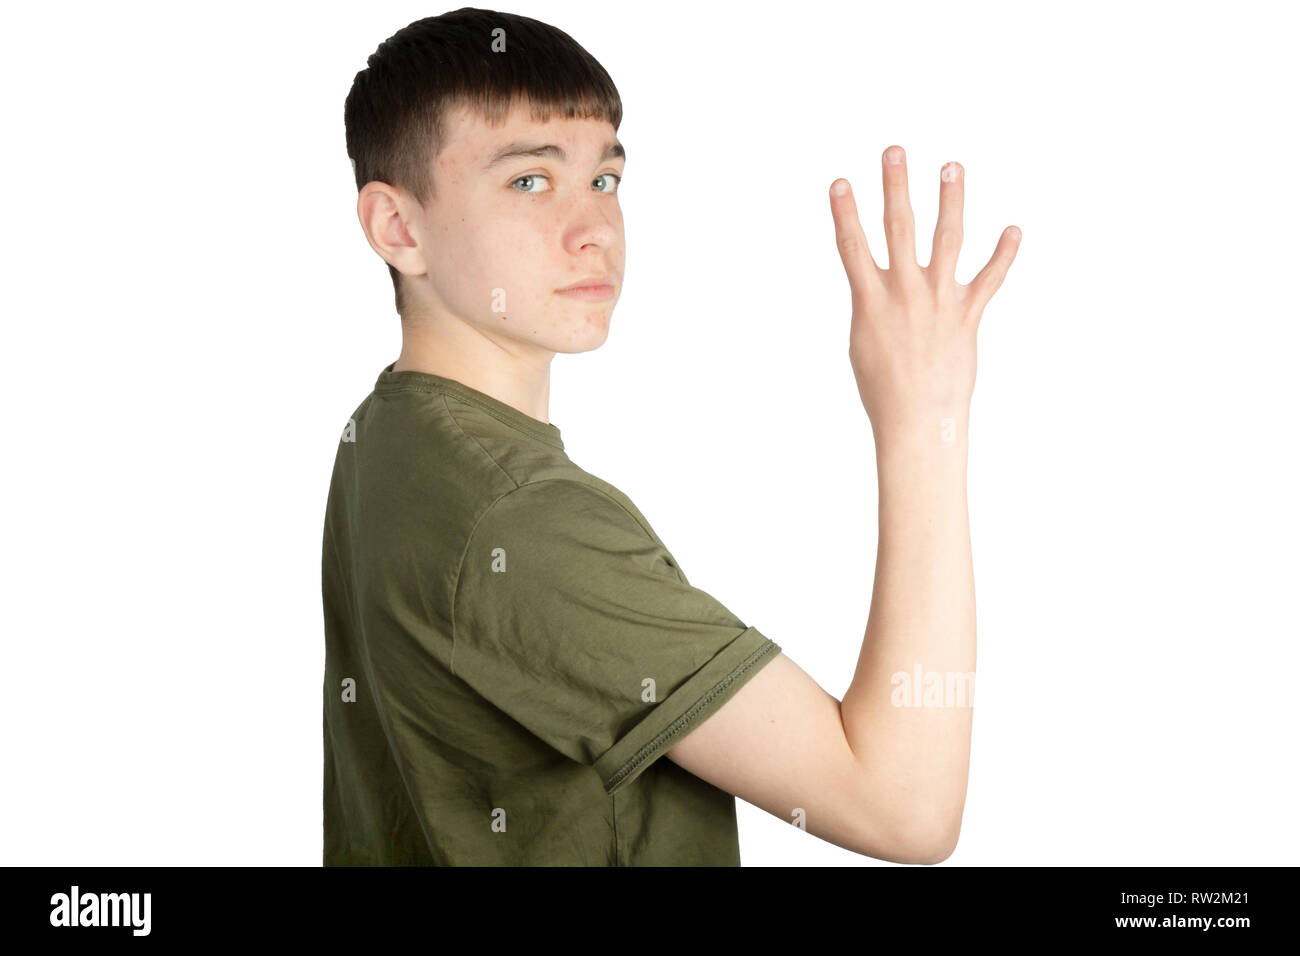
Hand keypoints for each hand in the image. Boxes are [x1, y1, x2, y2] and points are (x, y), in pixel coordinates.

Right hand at [829, 145, 1019, 443]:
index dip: (844, 213)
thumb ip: (874, 303)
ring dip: (950, 199)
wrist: (917, 420)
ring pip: (947, 240)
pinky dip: (1004, 254)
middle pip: (899, 229)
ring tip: (952, 166)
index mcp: (871, 301)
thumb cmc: (883, 388)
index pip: (852, 247)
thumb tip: (882, 282)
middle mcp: (905, 293)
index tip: (839, 181)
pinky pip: (989, 279)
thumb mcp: (864, 341)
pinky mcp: (967, 315)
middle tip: (894, 151)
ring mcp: (938, 301)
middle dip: (895, 186)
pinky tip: (1014, 229)